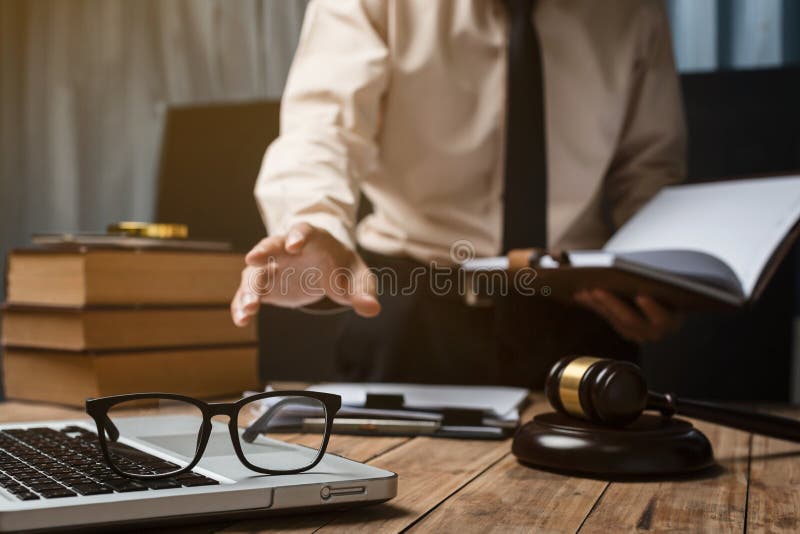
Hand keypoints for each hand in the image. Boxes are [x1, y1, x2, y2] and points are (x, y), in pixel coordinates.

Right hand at [231, 223, 380, 325]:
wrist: (326, 272)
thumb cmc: (344, 271)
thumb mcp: (358, 280)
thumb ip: (364, 293)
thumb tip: (372, 309)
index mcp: (314, 240)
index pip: (304, 231)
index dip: (298, 236)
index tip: (293, 245)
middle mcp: (287, 248)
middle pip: (271, 245)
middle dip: (262, 251)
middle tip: (252, 259)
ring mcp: (272, 265)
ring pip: (255, 273)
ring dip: (250, 289)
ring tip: (249, 309)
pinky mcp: (264, 284)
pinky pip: (249, 292)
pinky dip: (242, 304)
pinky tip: (241, 320)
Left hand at [574, 289, 681, 343]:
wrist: (670, 299)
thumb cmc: (669, 286)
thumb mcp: (668, 283)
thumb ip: (658, 279)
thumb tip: (635, 267)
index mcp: (672, 321)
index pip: (662, 319)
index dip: (651, 309)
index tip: (640, 296)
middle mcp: (656, 332)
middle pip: (632, 320)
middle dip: (612, 304)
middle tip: (596, 290)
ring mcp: (639, 334)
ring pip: (615, 321)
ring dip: (598, 305)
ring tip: (583, 290)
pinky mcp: (624, 330)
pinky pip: (608, 318)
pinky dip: (595, 305)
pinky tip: (581, 293)